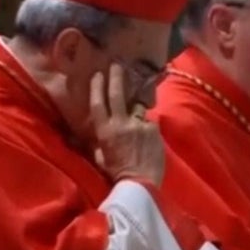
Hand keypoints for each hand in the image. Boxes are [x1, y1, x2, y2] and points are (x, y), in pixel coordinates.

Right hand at [91, 64, 164, 184]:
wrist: (140, 183)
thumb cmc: (117, 173)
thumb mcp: (101, 157)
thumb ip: (99, 142)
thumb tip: (96, 134)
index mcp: (104, 131)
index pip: (98, 103)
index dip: (97, 87)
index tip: (98, 74)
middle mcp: (120, 123)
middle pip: (117, 94)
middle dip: (116, 77)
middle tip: (117, 65)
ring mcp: (138, 124)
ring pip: (137, 108)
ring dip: (136, 110)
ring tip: (137, 118)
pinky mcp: (153, 129)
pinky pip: (149, 123)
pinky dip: (147, 128)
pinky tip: (148, 140)